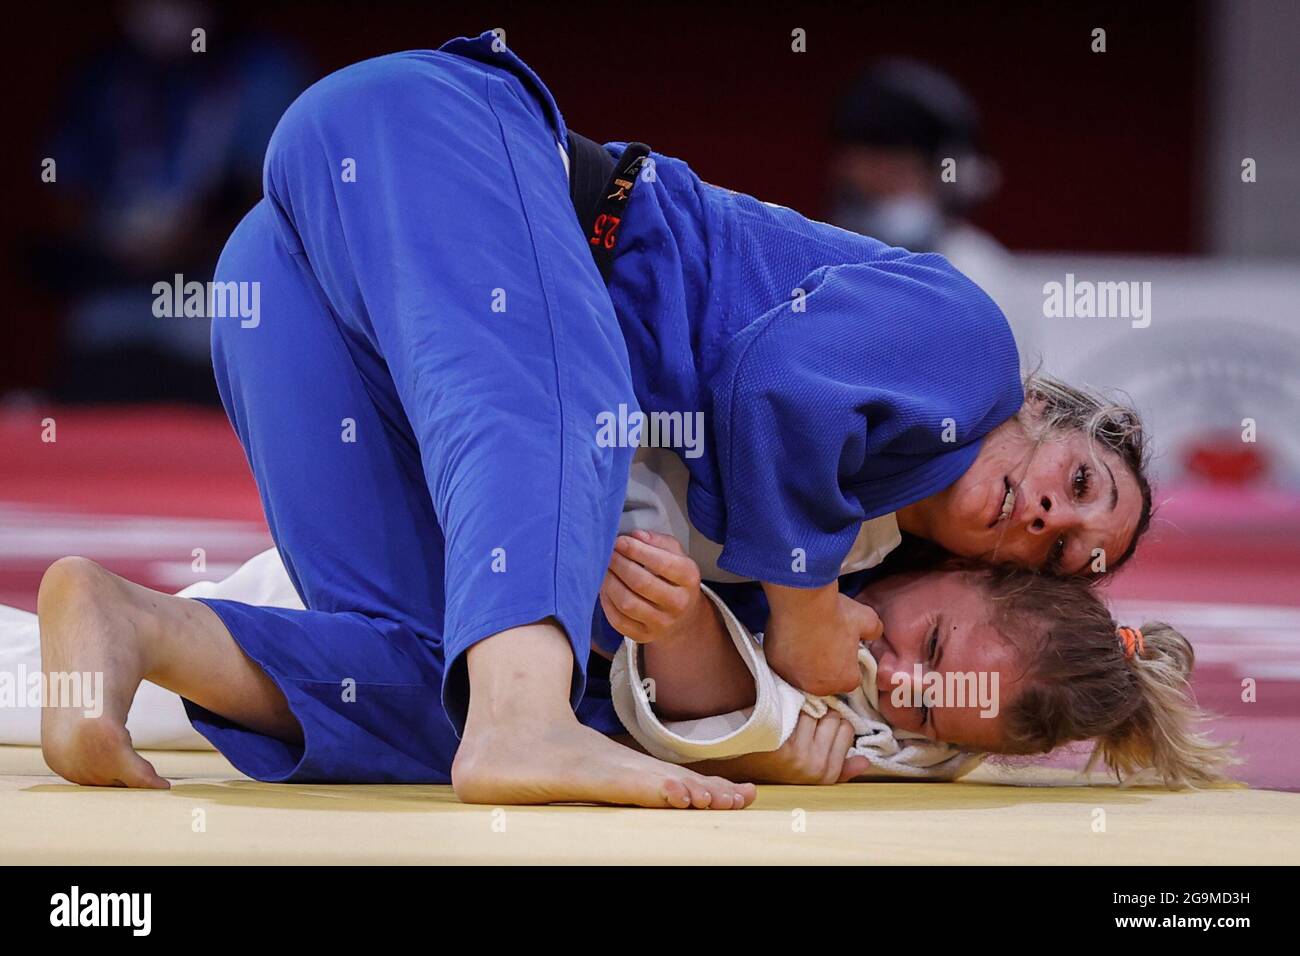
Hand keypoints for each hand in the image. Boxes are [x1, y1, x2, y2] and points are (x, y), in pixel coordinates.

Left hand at [600, 530, 704, 643]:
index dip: (636, 550)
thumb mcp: (675, 554)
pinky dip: (606, 602)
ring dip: (610, 582)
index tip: (619, 541)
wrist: (682, 616)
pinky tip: (604, 588)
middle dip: (619, 564)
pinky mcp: (644, 636)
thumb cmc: (674, 578)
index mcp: (689, 578)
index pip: (662, 563)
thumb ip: (658, 541)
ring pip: (627, 603)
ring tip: (603, 569)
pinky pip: (618, 620)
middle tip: (607, 553)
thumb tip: (635, 536)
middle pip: (641, 583)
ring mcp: (662, 623)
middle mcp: (678, 603)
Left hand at [705, 713, 871, 784]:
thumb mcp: (808, 773)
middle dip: (819, 714)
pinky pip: (800, 711)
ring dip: (803, 708)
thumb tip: (865, 762)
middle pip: (834, 719)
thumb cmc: (771, 762)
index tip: (814, 725)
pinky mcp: (784, 746)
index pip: (846, 730)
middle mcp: (816, 768)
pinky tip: (777, 718)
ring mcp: (801, 757)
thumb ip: (839, 768)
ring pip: (817, 712)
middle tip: (798, 722)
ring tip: (786, 720)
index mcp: (826, 774)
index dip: (831, 722)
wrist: (733, 760)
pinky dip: (790, 707)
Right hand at [764, 588, 881, 695]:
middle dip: (825, 665)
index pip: (850, 677)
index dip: (847, 661)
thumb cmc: (836, 614)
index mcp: (845, 681)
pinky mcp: (774, 666)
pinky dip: (786, 654)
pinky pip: (783, 664)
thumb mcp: (867, 620)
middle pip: (825, 680)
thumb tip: (872, 634)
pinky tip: (790, 637)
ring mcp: (793, 679)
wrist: (801, 603)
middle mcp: (818, 688)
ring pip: (801, 675)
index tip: (842, 646)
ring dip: (804, 662)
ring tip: (805, 639)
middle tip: (823, 641)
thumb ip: (873, 632)